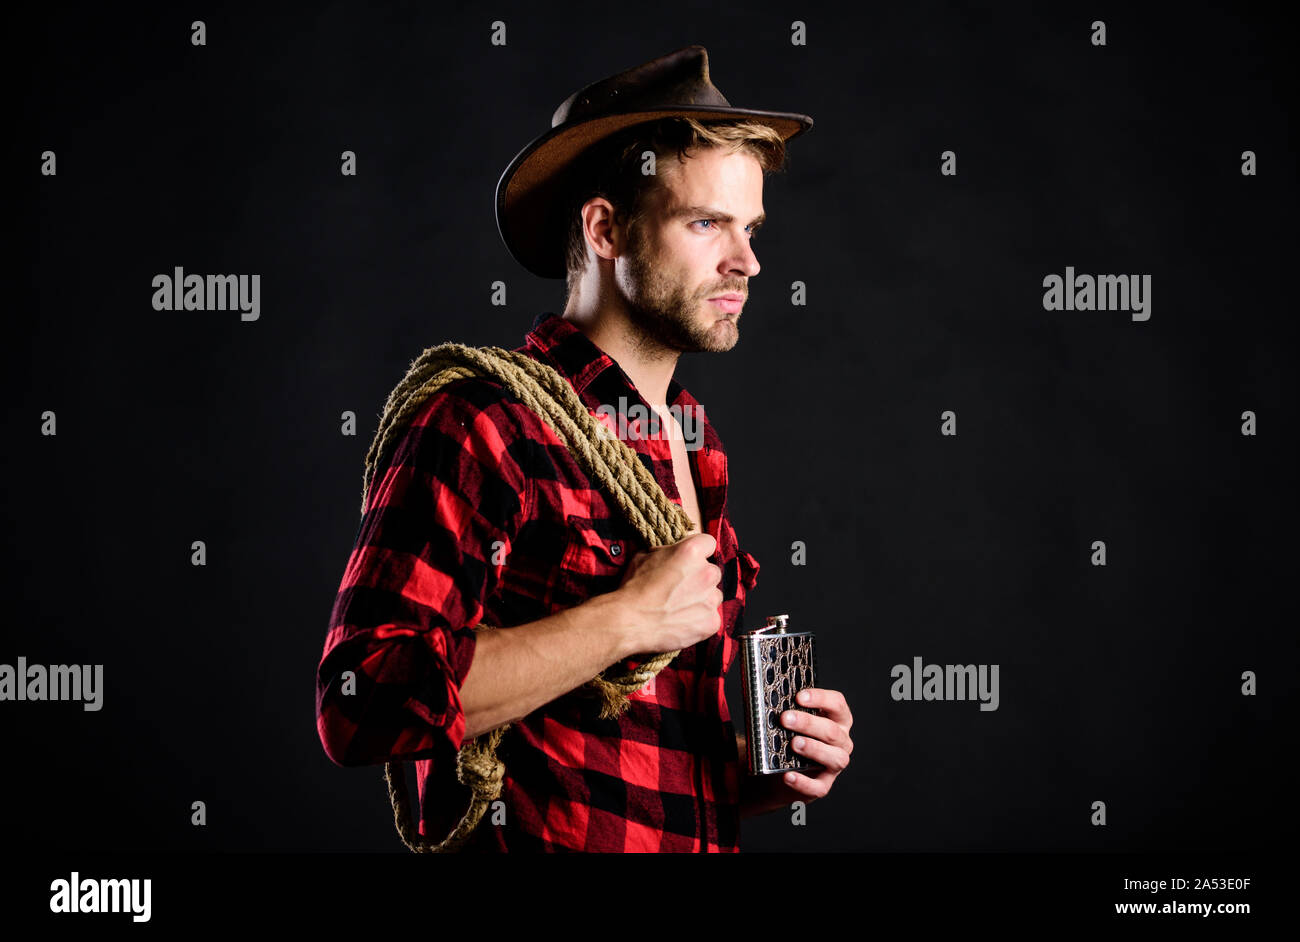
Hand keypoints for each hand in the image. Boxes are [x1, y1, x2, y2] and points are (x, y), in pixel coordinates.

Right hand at [611, 532, 723, 655]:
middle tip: (680, 587)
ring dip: (701, 599)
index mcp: (692, 552)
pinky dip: (700, 620)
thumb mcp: (644, 556)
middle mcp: (706, 573)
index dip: (698, 551)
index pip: (708, 543)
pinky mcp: (711, 621)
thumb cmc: (634, 588)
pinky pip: (712, 617)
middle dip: (699, 577)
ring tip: (679, 606)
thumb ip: (667, 552)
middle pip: (712, 571)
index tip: (690, 560)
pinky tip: (682, 620)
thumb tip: (671, 555)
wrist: (630, 621)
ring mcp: (710, 599)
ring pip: (713, 595)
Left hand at [746, 687, 852, 810]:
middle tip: (785, 719)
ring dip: (814, 749)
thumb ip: (785, 710)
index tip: (799, 697)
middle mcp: (841, 742)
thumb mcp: (789, 721)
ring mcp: (834, 765)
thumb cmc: (786, 738)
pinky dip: (804, 782)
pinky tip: (788, 776)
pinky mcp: (823, 785)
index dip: (821, 698)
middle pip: (832, 731)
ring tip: (793, 744)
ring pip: (835, 758)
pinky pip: (818, 787)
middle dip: (809, 723)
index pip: (837, 704)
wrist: (775, 771)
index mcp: (836, 719)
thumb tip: (763, 699)